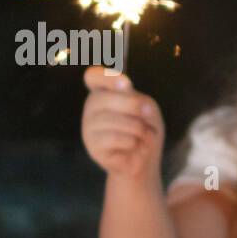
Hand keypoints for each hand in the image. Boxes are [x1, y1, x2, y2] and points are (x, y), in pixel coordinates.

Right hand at [81, 66, 163, 182]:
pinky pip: (117, 138)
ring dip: (139, 130)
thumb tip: (125, 91)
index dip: (107, 77)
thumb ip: (136, 98)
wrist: (144, 160)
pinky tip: (132, 147)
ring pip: (119, 120)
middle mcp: (91, 106)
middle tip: (147, 119)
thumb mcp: (148, 108)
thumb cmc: (145, 130)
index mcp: (104, 92)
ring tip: (140, 137)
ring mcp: (88, 125)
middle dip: (136, 108)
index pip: (94, 76)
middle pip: (111, 97)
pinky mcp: (92, 145)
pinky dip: (133, 143)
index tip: (126, 83)